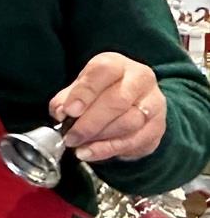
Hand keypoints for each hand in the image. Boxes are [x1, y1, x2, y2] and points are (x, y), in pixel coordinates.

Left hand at [50, 53, 166, 163]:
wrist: (132, 104)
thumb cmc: (99, 94)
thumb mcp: (79, 89)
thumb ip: (66, 99)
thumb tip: (60, 112)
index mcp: (117, 65)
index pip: (104, 71)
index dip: (85, 92)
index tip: (69, 111)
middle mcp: (140, 79)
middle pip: (118, 101)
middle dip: (90, 123)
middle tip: (71, 136)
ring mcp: (154, 103)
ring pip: (129, 122)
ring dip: (99, 138)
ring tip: (78, 145)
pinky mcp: (157, 127)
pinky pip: (135, 141)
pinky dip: (109, 150)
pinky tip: (90, 153)